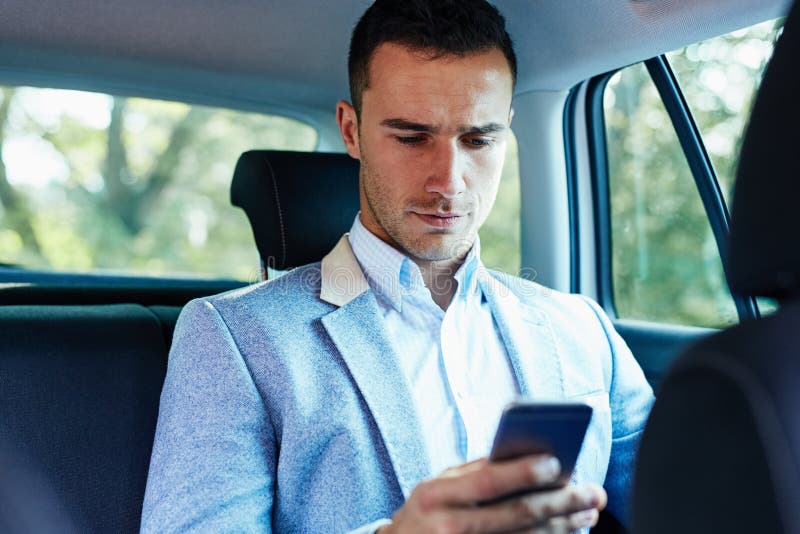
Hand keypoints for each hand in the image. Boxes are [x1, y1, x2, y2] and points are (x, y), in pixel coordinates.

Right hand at [378, 455, 605, 533]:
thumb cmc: (424, 513)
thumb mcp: (436, 487)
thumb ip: (473, 473)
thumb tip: (523, 454)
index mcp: (437, 495)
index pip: (487, 481)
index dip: (523, 472)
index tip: (558, 463)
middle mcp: (449, 525)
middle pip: (515, 514)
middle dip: (561, 502)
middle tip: (593, 493)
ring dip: (563, 526)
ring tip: (588, 514)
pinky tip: (566, 533)